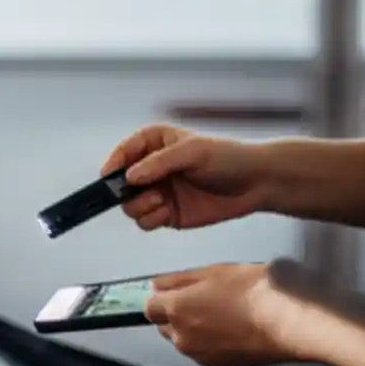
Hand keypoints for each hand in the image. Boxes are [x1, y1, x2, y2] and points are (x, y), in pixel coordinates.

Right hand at [101, 125, 268, 230]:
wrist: (255, 184)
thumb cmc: (226, 158)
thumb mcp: (192, 152)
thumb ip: (159, 163)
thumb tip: (130, 177)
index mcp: (154, 144)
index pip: (123, 153)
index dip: (113, 164)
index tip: (109, 177)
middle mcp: (150, 168)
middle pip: (120, 184)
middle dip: (126, 192)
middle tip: (144, 193)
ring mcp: (157, 192)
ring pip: (129, 206)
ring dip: (140, 207)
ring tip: (161, 203)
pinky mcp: (166, 214)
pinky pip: (145, 221)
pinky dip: (152, 219)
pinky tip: (169, 212)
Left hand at [144, 263, 308, 365]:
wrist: (289, 324)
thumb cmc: (253, 288)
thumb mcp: (216, 271)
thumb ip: (180, 279)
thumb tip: (156, 285)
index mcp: (176, 310)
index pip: (149, 307)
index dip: (161, 298)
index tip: (179, 291)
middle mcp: (180, 337)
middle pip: (165, 326)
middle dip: (175, 315)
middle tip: (204, 302)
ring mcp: (199, 356)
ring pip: (184, 341)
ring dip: (192, 331)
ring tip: (220, 317)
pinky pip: (202, 353)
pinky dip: (209, 344)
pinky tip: (231, 333)